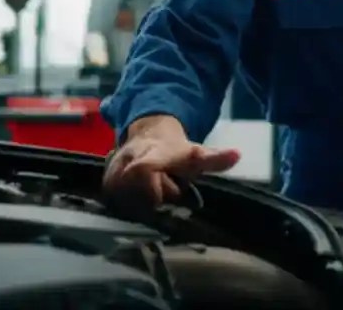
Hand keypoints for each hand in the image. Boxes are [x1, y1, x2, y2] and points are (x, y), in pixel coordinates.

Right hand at [102, 128, 239, 210]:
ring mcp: (112, 176)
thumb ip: (215, 158)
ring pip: (131, 207)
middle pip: (142, 201)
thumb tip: (238, 154)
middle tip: (163, 186)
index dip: (152, 189)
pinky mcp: (104, 186)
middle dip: (157, 199)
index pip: (143, 173)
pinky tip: (138, 195)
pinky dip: (131, 205)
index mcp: (149, 157)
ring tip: (151, 189)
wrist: (148, 135)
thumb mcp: (196, 154)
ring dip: (144, 203)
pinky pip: (119, 207)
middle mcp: (125, 165)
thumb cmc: (174, 150)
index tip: (160, 198)